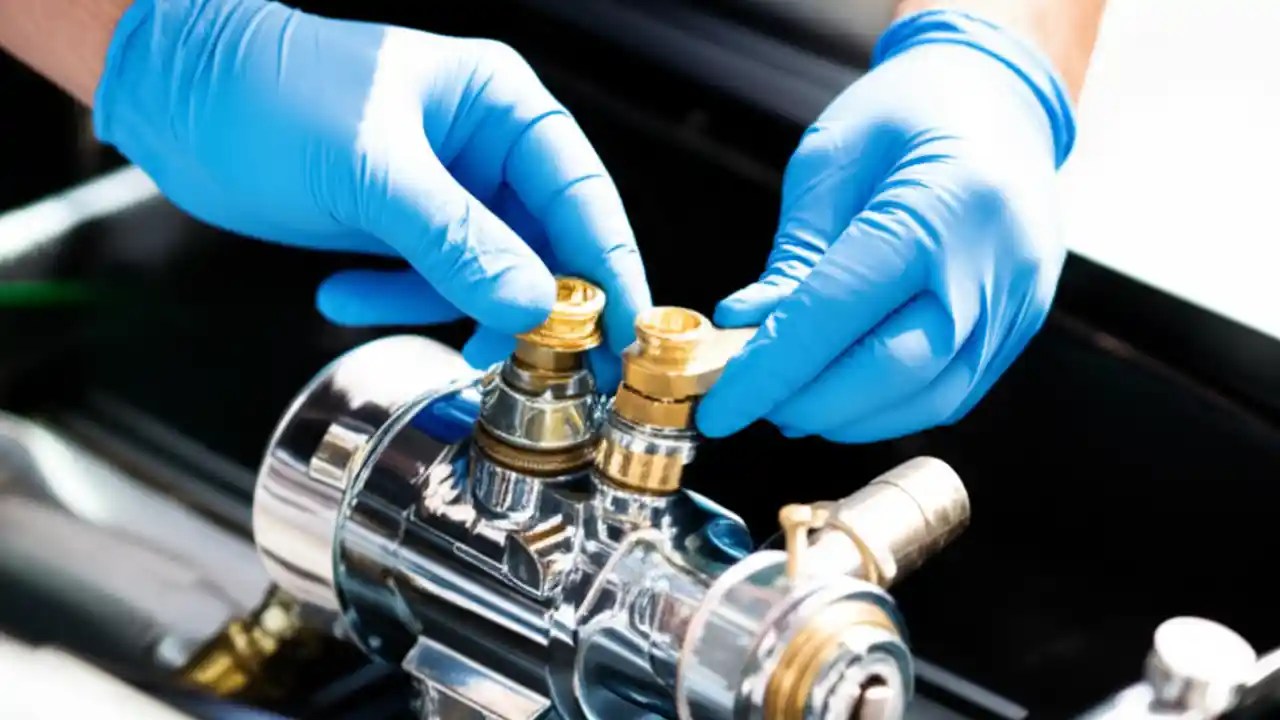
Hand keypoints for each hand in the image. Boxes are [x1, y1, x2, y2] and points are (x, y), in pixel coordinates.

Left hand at [93, 0, 648, 352]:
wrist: (174, 94)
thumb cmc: (265, 88)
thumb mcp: (370, 168)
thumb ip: (455, 241)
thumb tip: (531, 304)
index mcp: (499, 106)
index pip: (582, 193)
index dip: (610, 268)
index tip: (627, 335)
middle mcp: (482, 149)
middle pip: (545, 243)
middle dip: (540, 308)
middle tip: (549, 370)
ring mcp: (444, 190)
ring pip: (488, 273)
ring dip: (455, 310)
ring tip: (437, 336)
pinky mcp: (402, 224)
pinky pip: (428, 279)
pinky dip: (394, 299)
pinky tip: (342, 295)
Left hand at [697, 11, 1075, 442]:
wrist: (1000, 96)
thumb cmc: (905, 114)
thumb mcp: (830, 163)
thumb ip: (793, 258)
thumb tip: (746, 331)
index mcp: (942, 206)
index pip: (839, 313)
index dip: (771, 371)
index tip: (719, 410)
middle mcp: (994, 264)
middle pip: (893, 371)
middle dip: (809, 402)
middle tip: (752, 402)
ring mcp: (1018, 300)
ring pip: (929, 399)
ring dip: (848, 416)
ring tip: (791, 402)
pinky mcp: (1022, 325)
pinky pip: (954, 392)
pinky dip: (891, 409)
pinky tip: (844, 397)